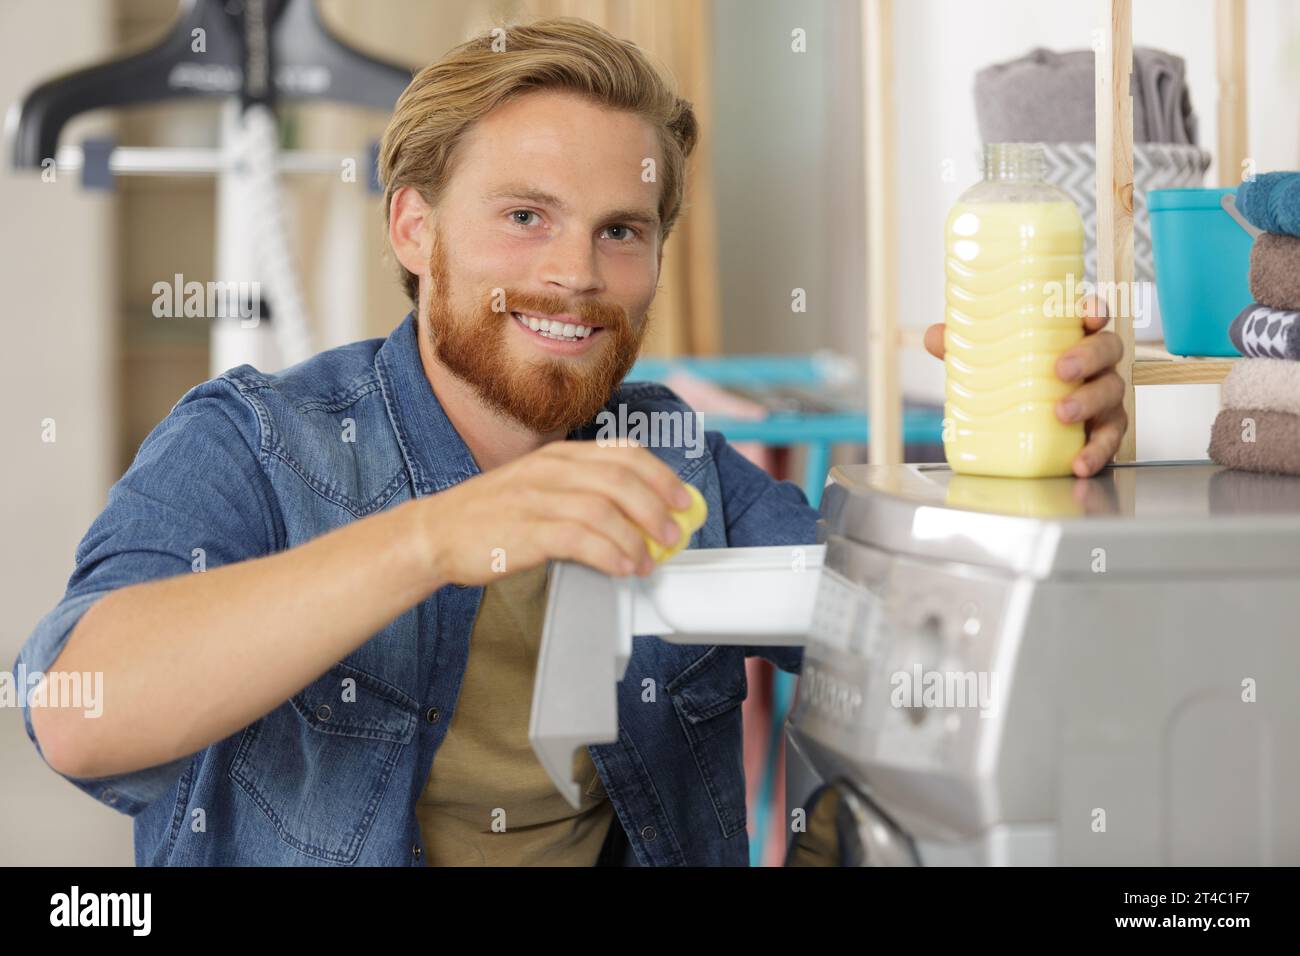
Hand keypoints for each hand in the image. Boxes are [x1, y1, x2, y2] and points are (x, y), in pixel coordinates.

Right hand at [419, 441, 692, 585]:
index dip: (661, 476)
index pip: (623, 453)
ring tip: (648, 560)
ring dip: (637, 537)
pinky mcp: (524, 530)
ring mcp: (536, 498)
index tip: (683, 499)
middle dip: (657, 508)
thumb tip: (636, 518)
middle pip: (621, 479)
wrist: (435, 533)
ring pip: (605, 509)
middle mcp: (550, 470)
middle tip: (674, 534)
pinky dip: (609, 553)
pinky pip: (579, 538)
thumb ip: (582, 495)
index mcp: (558, 456)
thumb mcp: (539, 488)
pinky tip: (621, 567)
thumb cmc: (490, 517)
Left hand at [923, 295, 1127, 477]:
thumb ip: (962, 346)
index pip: (1092, 315)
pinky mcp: (1102, 431)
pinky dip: (1097, 451)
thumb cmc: (1015, 380)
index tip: (1087, 314)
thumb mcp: (987, 361)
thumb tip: (935, 336)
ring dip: (1089, 401)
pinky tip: (1080, 462)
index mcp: (1071, 337)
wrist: (1026, 432)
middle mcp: (1095, 364)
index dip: (1096, 309)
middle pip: (1107, 350)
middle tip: (1060, 369)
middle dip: (1088, 356)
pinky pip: (1109, 439)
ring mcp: (1102, 396)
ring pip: (1111, 392)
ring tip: (1062, 413)